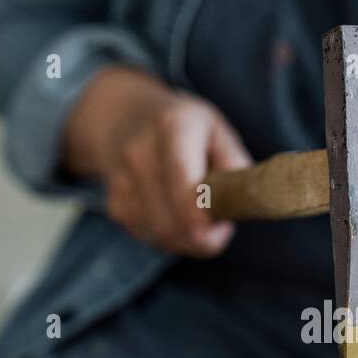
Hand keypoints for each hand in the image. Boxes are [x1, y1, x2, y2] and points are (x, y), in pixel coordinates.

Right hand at [66, 67, 251, 257]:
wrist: (124, 117)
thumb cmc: (184, 128)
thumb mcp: (217, 130)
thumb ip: (235, 163)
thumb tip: (242, 200)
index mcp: (172, 128)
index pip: (183, 186)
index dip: (201, 219)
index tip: (221, 229)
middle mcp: (139, 153)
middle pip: (171, 223)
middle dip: (203, 238)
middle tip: (220, 226)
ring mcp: (121, 181)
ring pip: (161, 237)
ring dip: (188, 240)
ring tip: (198, 216)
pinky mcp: (115, 205)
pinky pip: (150, 238)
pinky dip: (170, 238)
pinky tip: (175, 214)